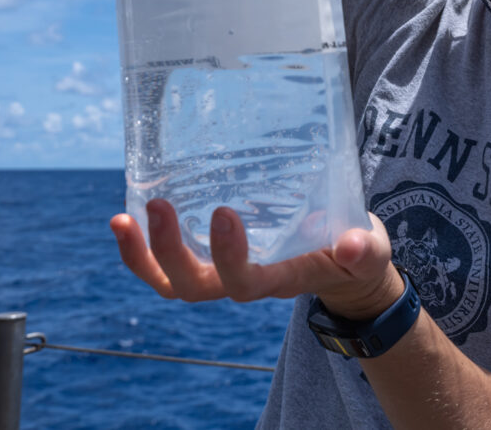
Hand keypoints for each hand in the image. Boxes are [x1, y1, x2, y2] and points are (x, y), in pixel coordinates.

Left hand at [111, 200, 401, 318]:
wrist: (344, 262)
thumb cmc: (355, 252)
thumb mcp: (369, 251)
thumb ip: (363, 250)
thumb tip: (351, 246)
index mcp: (281, 278)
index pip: (246, 282)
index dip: (229, 257)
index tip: (223, 213)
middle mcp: (243, 281)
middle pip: (194, 285)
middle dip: (169, 252)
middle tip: (157, 206)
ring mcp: (222, 272)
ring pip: (171, 282)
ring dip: (141, 256)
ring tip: (121, 220)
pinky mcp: (212, 256)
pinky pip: (166, 264)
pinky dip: (141, 248)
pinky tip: (126, 217)